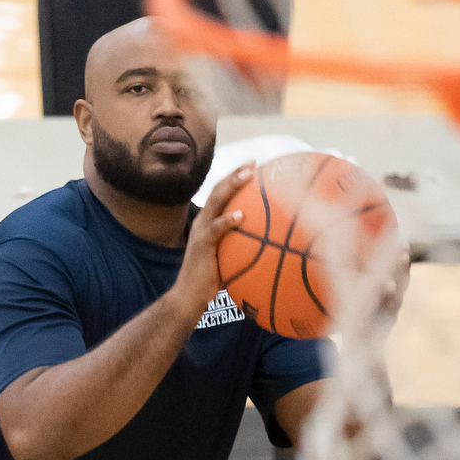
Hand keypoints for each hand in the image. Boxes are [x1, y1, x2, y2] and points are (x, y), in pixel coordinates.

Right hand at [168, 162, 253, 322]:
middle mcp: (203, 221)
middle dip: (235, 174)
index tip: (254, 166)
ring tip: (248, 176)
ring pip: (216, 202)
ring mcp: (201, 232)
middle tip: (253, 163)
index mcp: (208, 222)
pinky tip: (240, 216)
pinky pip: (215, 230)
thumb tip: (269, 244)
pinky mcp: (201, 245)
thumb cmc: (212, 279)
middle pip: (218, 190)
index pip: (221, 194)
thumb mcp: (229, 257)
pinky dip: (227, 221)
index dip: (235, 177)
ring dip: (232, 186)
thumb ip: (242, 246)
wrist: (189, 296)